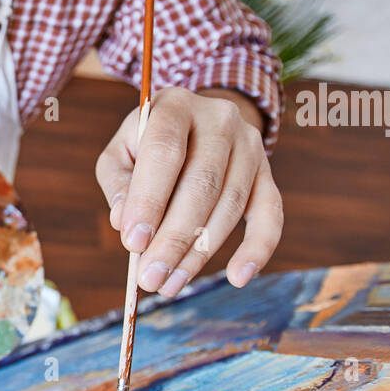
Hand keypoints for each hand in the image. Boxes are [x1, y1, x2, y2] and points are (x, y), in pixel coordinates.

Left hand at [95, 86, 282, 297]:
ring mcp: (250, 145)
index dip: (149, 199)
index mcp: (175, 106)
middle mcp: (219, 119)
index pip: (164, 151)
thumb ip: (118, 183)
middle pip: (201, 184)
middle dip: (173, 238)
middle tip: (150, 278)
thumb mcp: (122, 152)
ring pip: (229, 205)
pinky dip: (257, 248)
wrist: (197, 122)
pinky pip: (270, 214)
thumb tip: (124, 222)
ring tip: (169, 285)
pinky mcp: (267, 173)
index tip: (133, 242)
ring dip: (199, 253)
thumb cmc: (149, 144)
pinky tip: (238, 277)